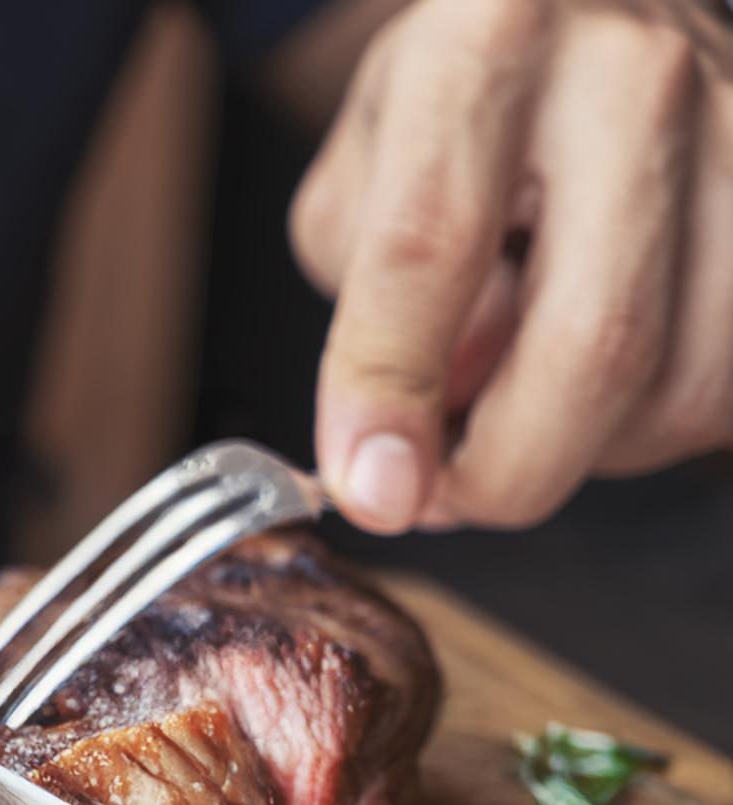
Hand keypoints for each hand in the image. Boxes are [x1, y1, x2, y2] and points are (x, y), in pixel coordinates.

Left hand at [291, 0, 731, 531]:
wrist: (588, 11)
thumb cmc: (467, 94)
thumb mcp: (365, 166)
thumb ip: (371, 302)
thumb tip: (420, 440)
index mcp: (487, 42)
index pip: (429, 249)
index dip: (389, 391)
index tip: (368, 490)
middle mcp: (634, 77)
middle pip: (594, 342)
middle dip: (505, 470)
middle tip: (440, 498)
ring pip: (683, 384)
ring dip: (584, 450)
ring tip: (517, 414)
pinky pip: (732, 385)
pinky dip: (651, 427)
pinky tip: (598, 387)